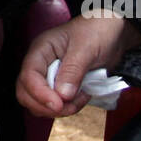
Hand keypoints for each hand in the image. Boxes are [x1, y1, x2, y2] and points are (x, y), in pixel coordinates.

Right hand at [16, 11, 140, 117]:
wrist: (114, 33)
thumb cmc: (98, 31)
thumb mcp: (87, 48)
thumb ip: (73, 71)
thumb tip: (62, 95)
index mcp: (41, 49)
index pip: (29, 75)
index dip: (40, 93)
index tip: (58, 105)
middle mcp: (41, 64)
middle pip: (27, 92)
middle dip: (46, 105)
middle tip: (70, 106)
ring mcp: (50, 76)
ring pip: (39, 102)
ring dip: (58, 109)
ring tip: (80, 99)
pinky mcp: (60, 86)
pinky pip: (55, 104)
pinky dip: (67, 108)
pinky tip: (82, 97)